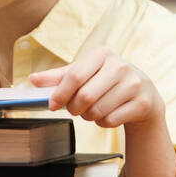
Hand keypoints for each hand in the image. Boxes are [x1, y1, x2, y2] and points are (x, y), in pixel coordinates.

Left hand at [27, 45, 163, 128]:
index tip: (52, 105)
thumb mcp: (83, 73)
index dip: (60, 94)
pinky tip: (108, 114)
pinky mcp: (143, 103)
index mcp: (102, 53)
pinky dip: (103, 123)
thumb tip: (32, 80)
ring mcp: (134, 84)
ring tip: (92, 110)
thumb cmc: (105, 81)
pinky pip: (111, 120)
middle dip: (74, 108)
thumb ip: (58, 77)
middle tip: (74, 109)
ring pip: (97, 111)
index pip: (74, 76)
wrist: (142, 93)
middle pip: (85, 96)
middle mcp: (120, 66)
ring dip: (88, 116)